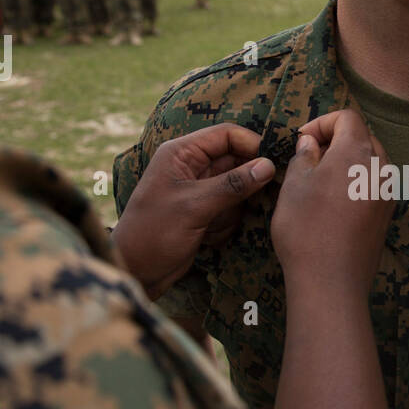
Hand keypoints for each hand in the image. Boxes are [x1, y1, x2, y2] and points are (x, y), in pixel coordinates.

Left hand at [113, 124, 273, 299]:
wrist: (135, 272)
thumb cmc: (153, 234)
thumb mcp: (194, 207)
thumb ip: (233, 185)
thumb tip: (268, 166)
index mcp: (182, 153)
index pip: (227, 135)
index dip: (252, 146)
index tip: (272, 167)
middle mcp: (191, 166)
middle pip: (237, 162)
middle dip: (243, 186)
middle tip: (245, 203)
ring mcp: (199, 190)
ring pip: (238, 189)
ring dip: (232, 211)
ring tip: (211, 226)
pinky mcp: (205, 212)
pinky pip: (231, 210)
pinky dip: (225, 224)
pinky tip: (206, 237)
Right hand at [271, 109, 392, 295]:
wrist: (331, 281)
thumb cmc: (306, 230)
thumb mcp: (294, 185)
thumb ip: (304, 155)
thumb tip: (311, 144)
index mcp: (357, 152)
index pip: (348, 117)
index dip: (323, 122)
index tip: (303, 140)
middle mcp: (380, 168)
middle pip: (363, 137)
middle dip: (336, 140)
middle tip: (309, 158)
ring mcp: (388, 193)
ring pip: (371, 162)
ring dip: (347, 162)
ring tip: (320, 181)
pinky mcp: (387, 214)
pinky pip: (374, 185)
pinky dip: (357, 182)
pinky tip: (334, 203)